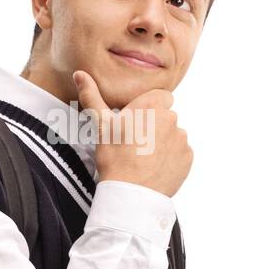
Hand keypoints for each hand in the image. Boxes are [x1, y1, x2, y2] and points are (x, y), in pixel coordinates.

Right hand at [72, 68, 192, 197]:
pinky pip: (180, 152)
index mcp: (153, 106)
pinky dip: (171, 158)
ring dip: (163, 142)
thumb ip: (92, 96)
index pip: (160, 97)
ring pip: (173, 135)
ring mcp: (182, 139)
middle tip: (136, 144)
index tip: (135, 124)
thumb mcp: (101, 124)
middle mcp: (172, 118)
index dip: (147, 109)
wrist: (130, 194)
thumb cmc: (114, 157)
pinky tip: (155, 167)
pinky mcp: (188, 157)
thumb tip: (79, 74)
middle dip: (154, 126)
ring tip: (144, 158)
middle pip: (165, 117)